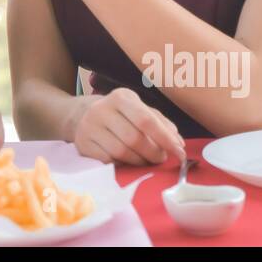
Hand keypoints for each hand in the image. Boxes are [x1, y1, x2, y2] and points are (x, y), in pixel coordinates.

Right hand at [67, 87, 185, 165]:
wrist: (81, 114)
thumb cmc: (119, 113)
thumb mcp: (138, 109)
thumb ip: (160, 123)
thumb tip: (178, 143)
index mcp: (121, 97)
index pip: (146, 120)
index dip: (166, 139)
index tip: (180, 153)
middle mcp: (102, 109)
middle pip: (135, 139)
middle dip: (153, 153)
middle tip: (160, 158)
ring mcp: (89, 127)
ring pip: (122, 153)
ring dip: (140, 161)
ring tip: (145, 160)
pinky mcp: (83, 145)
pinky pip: (109, 161)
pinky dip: (122, 164)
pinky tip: (126, 160)